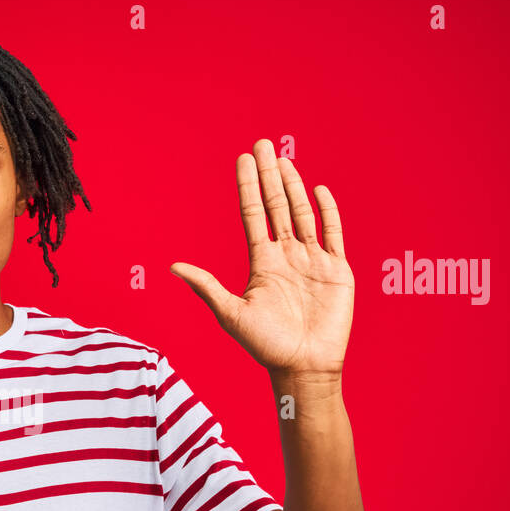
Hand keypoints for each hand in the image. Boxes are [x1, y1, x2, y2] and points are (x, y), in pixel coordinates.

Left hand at [169, 138, 353, 378]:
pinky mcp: (337, 270)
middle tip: (262, 144)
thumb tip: (172, 267)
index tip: (243, 159)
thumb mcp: (230, 314)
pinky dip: (327, 211)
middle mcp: (286, 256)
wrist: (302, 367)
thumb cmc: (265, 346)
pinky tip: (318, 189)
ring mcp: (312, 261)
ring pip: (303, 213)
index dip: (248, 186)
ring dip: (293, 186)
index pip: (253, 214)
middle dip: (269, 175)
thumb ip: (206, 286)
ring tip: (283, 159)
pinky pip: (333, 234)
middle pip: (276, 206)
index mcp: (261, 263)